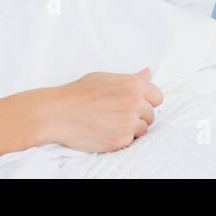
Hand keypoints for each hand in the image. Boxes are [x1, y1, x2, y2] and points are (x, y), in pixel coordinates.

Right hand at [42, 68, 163, 152]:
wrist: (58, 113)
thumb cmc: (78, 93)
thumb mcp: (105, 79)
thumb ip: (130, 79)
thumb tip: (148, 73)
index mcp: (133, 85)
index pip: (157, 97)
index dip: (146, 101)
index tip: (133, 104)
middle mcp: (135, 103)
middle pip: (151, 114)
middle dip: (138, 116)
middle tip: (116, 114)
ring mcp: (129, 123)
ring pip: (142, 129)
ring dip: (131, 129)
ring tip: (110, 123)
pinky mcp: (121, 141)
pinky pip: (130, 142)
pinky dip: (120, 139)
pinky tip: (105, 131)